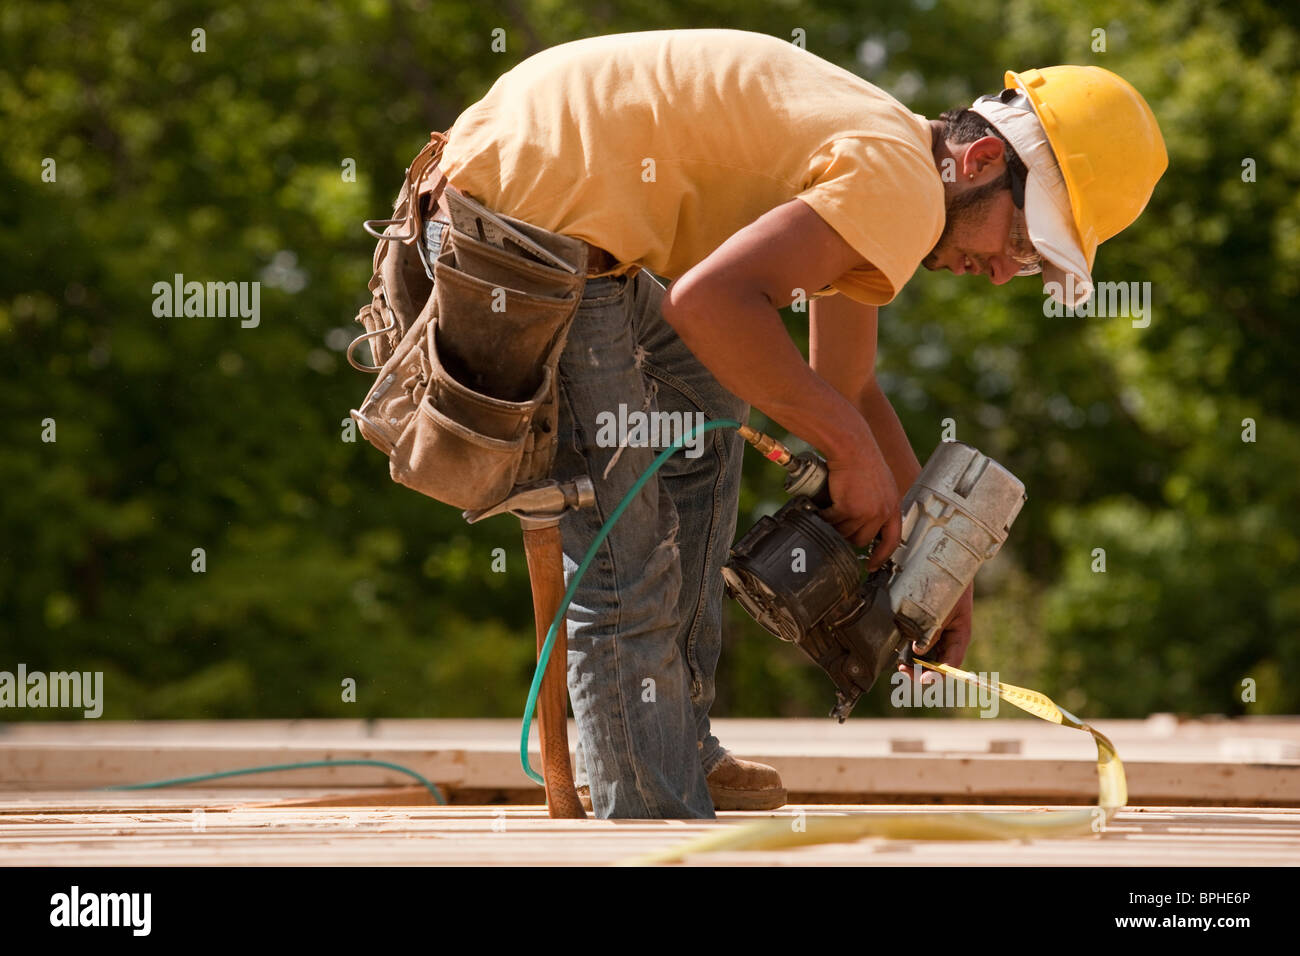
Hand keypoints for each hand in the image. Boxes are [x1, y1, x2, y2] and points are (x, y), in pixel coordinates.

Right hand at [820, 436, 900, 567]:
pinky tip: (822, 507)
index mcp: (893, 507)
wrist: (852, 447)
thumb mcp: (881, 485)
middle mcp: (882, 512)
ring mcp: (866, 512)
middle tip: (838, 525)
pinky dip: (825, 516)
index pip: (893, 540)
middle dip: (848, 535)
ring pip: (845, 533)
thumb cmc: (863, 460)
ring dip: (835, 525)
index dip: (882, 556)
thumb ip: (879, 504)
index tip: (872, 565)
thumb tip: (868, 523)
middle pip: (862, 540)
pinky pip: (833, 522)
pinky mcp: (848, 508)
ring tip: (830, 513)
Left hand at [900, 583, 973, 683]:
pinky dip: (909, 653)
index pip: (951, 665)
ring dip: (913, 666)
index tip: (924, 678)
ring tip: (900, 665)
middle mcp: (949, 642)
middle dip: (920, 673)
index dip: (938, 675)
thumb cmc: (951, 588)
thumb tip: (917, 651)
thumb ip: (932, 631)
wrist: (950, 570)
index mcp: (959, 639)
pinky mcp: (926, 632)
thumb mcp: (943, 610)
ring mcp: (938, 638)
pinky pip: (919, 648)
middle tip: (902, 670)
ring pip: (926, 661)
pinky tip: (899, 652)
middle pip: (936, 668)